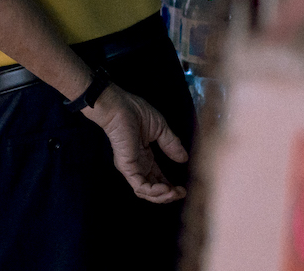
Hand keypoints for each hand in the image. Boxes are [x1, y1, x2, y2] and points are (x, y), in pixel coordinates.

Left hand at [83, 84, 189, 203]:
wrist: (119, 106)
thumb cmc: (135, 112)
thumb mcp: (160, 128)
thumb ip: (171, 144)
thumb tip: (184, 158)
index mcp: (145, 157)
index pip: (158, 178)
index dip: (170, 187)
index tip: (183, 189)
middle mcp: (138, 165)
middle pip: (153, 189)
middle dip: (168, 195)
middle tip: (181, 193)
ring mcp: (132, 167)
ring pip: (146, 192)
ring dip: (162, 197)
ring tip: (175, 193)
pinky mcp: (127, 167)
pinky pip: (139, 186)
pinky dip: (153, 191)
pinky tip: (166, 189)